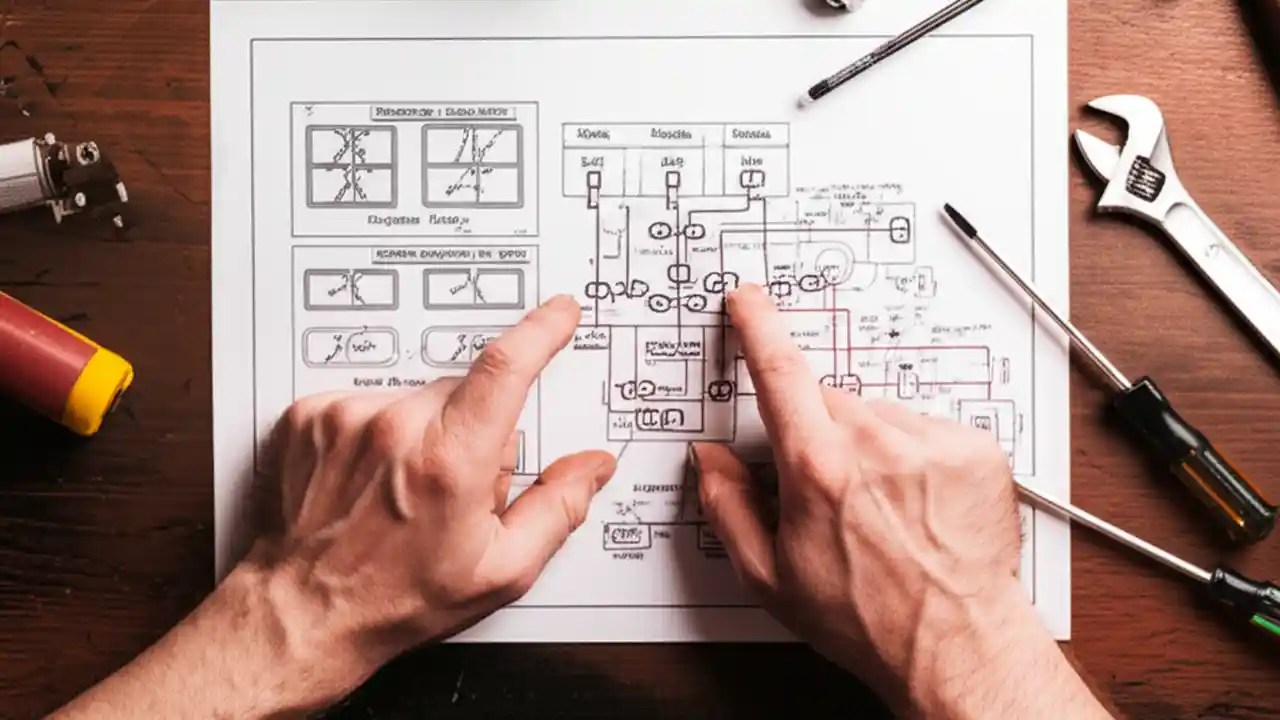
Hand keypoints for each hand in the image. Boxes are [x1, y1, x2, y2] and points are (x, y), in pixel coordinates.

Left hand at [245, 295, 615, 704]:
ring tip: (403, 488)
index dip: (540, 332)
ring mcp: (347, 417)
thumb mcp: (501, 569)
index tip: (559, 312)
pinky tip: (370, 478)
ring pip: (414, 397)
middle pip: (462, 392)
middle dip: (472, 428)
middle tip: (454, 486)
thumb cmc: (398, 597)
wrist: (305, 612)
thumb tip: (591, 466)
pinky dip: (378, 432)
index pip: (506, 369)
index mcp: (450, 462)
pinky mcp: (311, 415)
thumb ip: (558, 508)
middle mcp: (396, 428)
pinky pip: (368, 402)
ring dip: (421, 430)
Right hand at [692, 285, 1107, 717]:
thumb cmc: (866, 619)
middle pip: (828, 400)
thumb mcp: (769, 576)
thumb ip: (727, 505)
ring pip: (877, 414)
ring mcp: (930, 443)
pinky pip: (923, 427)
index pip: (778, 372)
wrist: (956, 645)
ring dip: (869, 444)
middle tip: (827, 490)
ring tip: (880, 505)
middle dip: (817, 432)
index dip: (757, 327)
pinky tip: (915, 502)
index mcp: (819, 470)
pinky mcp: (973, 448)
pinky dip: (913, 454)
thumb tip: (711, 459)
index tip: (748, 302)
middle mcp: (878, 445)